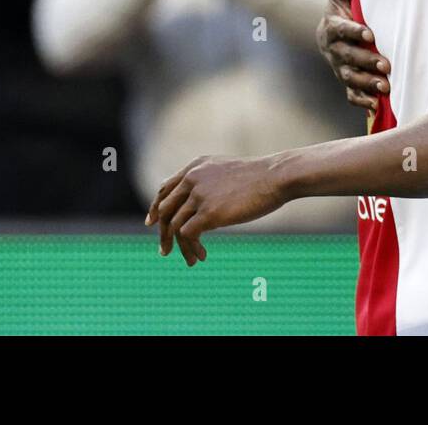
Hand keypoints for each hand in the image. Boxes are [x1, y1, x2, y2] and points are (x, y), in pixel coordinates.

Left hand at [145, 155, 286, 264]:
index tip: (152, 223)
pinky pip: (187, 235)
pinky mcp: (208, 213)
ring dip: (180, 247)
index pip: (165, 189)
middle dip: (163, 232)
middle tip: (165, 251)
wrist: (276, 176)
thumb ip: (210, 181)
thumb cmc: (260, 177)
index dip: (155, 207)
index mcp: (195, 167)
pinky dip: (190, 248)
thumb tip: (202, 203)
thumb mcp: (227, 172)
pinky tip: (202, 255)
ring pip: (174, 226)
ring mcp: (199, 195)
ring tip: (191, 260)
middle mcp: (192, 178)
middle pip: (164, 209)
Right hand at [315, 0, 388, 111]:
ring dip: (367, 84)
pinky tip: (375, 106)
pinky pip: (351, 95)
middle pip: (347, 58)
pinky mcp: (347, 82)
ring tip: (385, 86)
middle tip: (386, 65)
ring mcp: (339, 68)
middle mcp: (333, 50)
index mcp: (331, 27)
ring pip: (350, 78)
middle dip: (366, 62)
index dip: (353, 33)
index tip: (369, 34)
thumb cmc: (345, 7)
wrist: (335, 32)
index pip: (340, 31)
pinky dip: (362, 101)